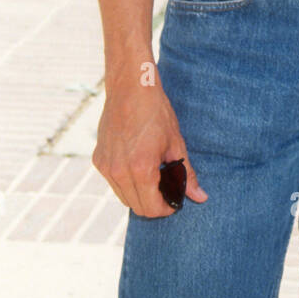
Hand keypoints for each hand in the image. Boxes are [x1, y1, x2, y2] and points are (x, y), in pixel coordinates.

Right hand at [93, 61, 205, 217]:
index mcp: (140, 169)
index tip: (175, 201)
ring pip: (124, 197)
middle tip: (168, 191)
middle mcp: (119, 172)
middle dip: (154, 204)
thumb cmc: (156, 112)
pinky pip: (114, 183)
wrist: (130, 88)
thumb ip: (186, 174)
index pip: (152, 208)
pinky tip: (139, 167)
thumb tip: (200, 197)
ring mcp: (106, 167)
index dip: (167, 209)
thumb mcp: (176, 143)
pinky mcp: (98, 160)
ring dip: (140, 195)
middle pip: (137, 207)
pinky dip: (127, 183)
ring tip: (155, 178)